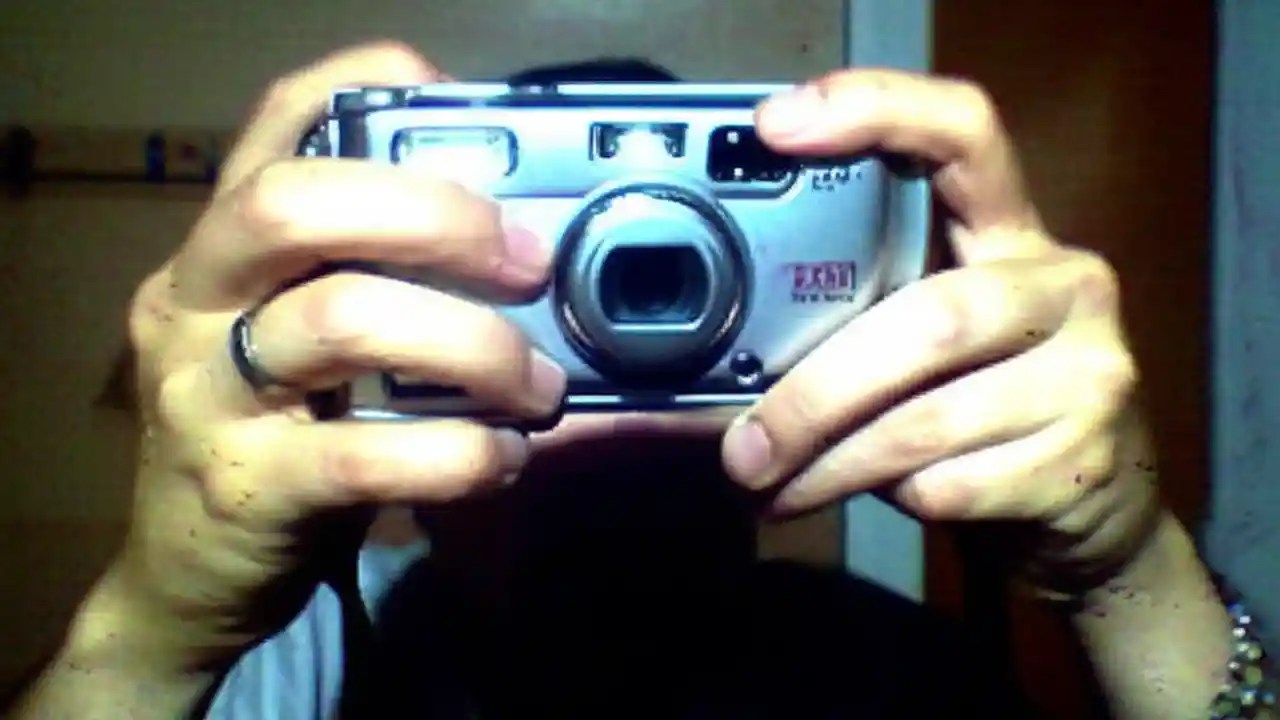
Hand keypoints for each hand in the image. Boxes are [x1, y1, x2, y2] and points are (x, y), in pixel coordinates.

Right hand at [104, 42, 564, 665]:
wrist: (183, 575)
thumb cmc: (271, 434)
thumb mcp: (300, 341)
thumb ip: (374, 284)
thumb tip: (529, 253)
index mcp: (220, 247)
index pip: (273, 125)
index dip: (363, 88)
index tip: (455, 106)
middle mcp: (196, 300)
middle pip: (296, 205)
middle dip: (435, 216)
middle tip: (528, 261)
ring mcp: (207, 393)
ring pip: (342, 321)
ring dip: (472, 345)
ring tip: (539, 385)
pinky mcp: (246, 486)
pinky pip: (365, 454)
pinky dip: (457, 451)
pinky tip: (502, 459)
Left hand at [721, 70, 1160, 590]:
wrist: (1099, 512)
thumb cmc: (985, 408)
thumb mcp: (936, 343)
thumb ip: (861, 323)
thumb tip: (713, 373)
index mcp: (1013, 234)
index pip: (963, 134)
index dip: (876, 110)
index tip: (775, 125)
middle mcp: (1065, 286)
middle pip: (929, 318)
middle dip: (815, 393)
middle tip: (743, 449)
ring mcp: (1089, 374)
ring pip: (928, 419)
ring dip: (830, 464)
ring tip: (770, 488)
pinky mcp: (1086, 461)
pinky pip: (952, 483)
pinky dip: (890, 499)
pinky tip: (872, 500)